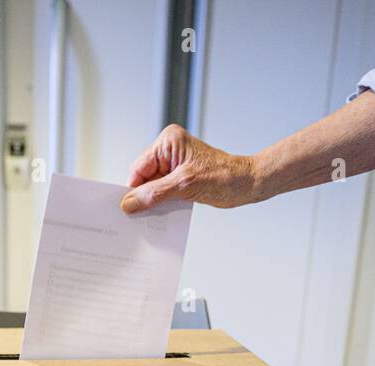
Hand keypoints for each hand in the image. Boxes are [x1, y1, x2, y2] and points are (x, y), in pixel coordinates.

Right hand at [121, 124, 260, 213]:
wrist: (247, 184)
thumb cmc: (224, 177)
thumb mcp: (184, 185)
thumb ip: (154, 194)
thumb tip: (129, 203)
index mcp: (168, 142)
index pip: (139, 167)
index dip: (133, 188)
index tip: (127, 208)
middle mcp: (169, 150)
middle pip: (143, 177)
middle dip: (143, 196)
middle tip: (140, 216)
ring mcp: (174, 164)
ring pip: (152, 187)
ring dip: (153, 201)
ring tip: (155, 216)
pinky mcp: (180, 177)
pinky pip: (163, 192)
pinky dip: (162, 203)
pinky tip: (164, 213)